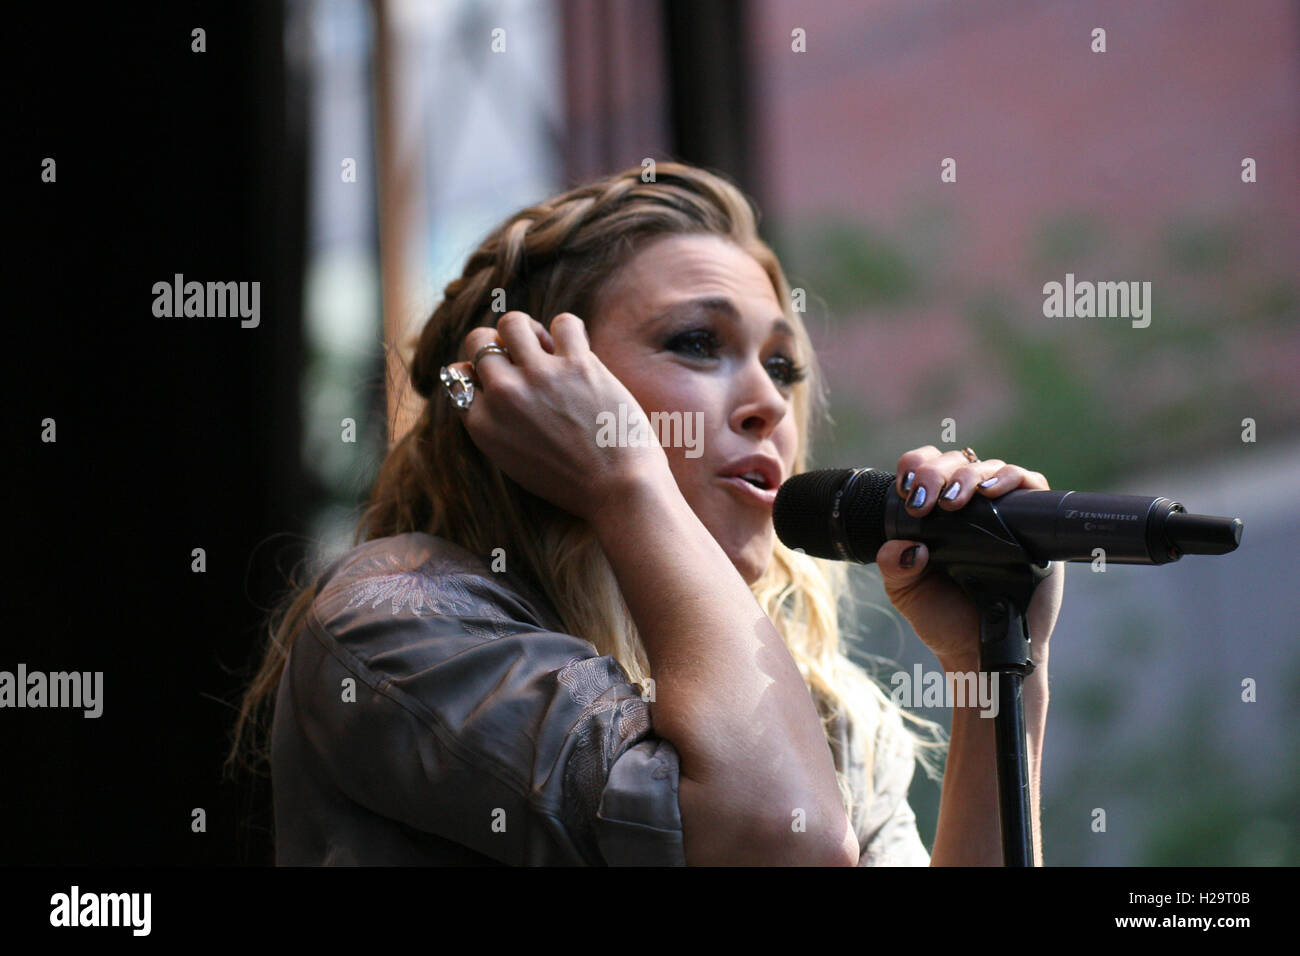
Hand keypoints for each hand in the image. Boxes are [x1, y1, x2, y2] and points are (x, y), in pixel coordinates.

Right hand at [450, 311, 673, 523]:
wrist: (618, 490)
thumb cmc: (571, 483)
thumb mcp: (514, 461)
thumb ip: (497, 422)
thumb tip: (488, 380)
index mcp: (483, 424)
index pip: (459, 376)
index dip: (478, 372)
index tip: (499, 379)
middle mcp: (503, 395)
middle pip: (478, 341)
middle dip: (498, 343)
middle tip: (522, 358)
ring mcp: (539, 376)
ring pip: (513, 322)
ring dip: (527, 329)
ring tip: (545, 346)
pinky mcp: (577, 365)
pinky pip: (564, 322)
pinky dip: (569, 331)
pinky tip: (576, 349)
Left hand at [874, 447, 1064, 669]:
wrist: (979, 651)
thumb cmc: (943, 619)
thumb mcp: (906, 590)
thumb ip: (894, 565)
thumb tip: (903, 545)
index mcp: (936, 513)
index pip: (926, 468)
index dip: (916, 466)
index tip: (906, 488)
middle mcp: (970, 506)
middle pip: (956, 462)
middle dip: (936, 472)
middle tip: (924, 500)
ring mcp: (1003, 512)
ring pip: (989, 468)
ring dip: (969, 476)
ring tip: (954, 501)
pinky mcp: (1035, 523)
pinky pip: (1030, 484)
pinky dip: (1010, 479)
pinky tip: (991, 492)